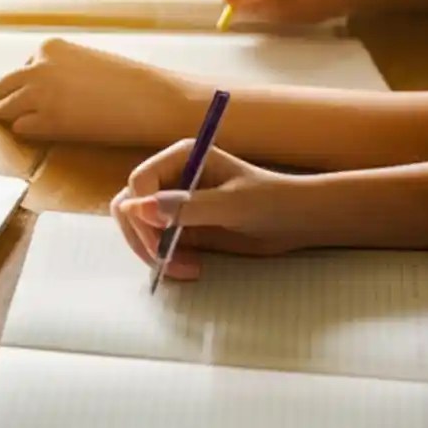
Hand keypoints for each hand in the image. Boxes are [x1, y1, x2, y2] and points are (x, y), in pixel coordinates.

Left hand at [0, 38, 209, 145]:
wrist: (149, 99)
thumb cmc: (127, 81)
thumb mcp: (86, 61)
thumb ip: (60, 68)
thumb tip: (46, 87)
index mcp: (48, 47)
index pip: (22, 69)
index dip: (32, 86)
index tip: (49, 97)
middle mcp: (36, 67)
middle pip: (2, 87)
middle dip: (13, 101)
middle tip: (32, 115)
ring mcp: (37, 95)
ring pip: (2, 109)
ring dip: (15, 119)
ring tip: (38, 128)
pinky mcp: (45, 122)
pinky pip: (19, 129)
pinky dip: (30, 134)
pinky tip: (51, 135)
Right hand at [110, 141, 314, 280]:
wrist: (297, 220)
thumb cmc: (271, 201)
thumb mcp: (231, 205)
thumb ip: (186, 206)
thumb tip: (139, 209)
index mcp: (180, 157)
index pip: (139, 183)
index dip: (141, 213)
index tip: (160, 242)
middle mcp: (171, 176)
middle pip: (130, 206)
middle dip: (143, 237)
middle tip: (166, 262)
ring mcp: (173, 202)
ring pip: (139, 228)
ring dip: (154, 252)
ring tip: (184, 269)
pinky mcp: (180, 226)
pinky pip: (156, 243)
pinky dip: (165, 259)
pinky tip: (189, 269)